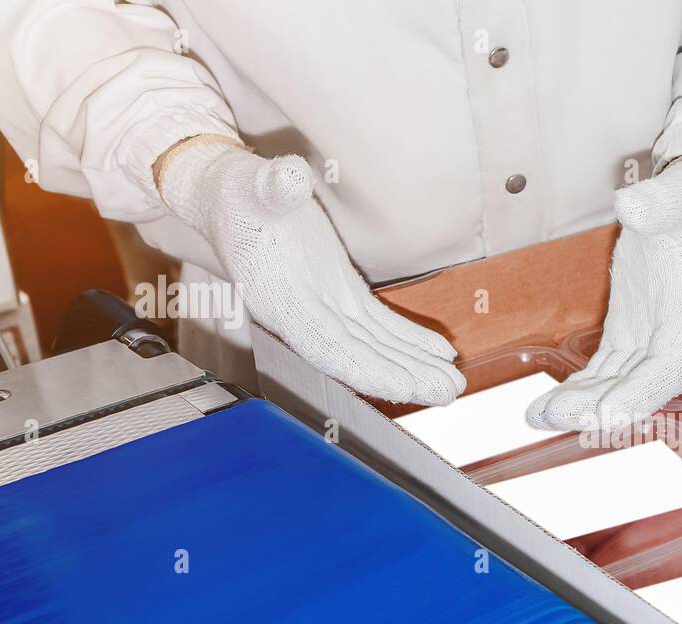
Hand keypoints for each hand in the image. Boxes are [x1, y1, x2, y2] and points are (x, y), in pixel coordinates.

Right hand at [156, 137, 464, 403]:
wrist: (228, 196)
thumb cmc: (237, 193)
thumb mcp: (254, 185)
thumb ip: (272, 186)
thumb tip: (286, 175)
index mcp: (280, 301)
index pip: (329, 349)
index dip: (368, 369)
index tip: (406, 386)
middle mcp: (304, 316)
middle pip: (360, 358)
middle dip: (405, 377)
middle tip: (450, 391)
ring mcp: (325, 309)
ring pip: (375, 347)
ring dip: (415, 367)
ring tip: (453, 383)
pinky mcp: (341, 295)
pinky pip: (379, 327)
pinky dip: (409, 341)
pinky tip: (438, 352)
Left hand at [527, 150, 681, 431]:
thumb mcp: (678, 198)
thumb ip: (656, 204)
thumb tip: (631, 206)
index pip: (668, 369)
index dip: (639, 394)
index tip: (607, 413)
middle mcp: (675, 337)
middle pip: (638, 389)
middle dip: (597, 408)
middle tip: (555, 416)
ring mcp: (650, 340)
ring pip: (617, 385)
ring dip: (580, 404)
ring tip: (538, 415)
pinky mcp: (629, 334)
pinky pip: (604, 371)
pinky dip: (579, 389)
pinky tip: (550, 403)